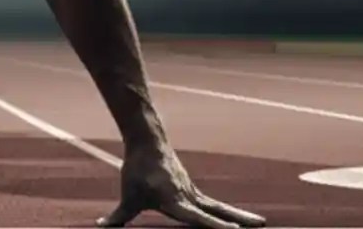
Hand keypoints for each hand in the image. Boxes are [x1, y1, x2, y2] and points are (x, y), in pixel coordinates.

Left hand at [98, 142, 264, 228]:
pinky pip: (214, 204)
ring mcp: (194, 192)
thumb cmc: (137, 170)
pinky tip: (243, 219)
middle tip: (261, 225)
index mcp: (174, 200)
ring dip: (240, 215)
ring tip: (261, 223)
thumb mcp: (128, 195)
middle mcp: (189, 196)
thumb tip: (101, 226)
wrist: (147, 142)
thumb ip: (119, 216)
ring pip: (219, 206)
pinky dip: (228, 212)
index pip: (197, 217)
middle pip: (217, 211)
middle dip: (238, 220)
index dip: (214, 226)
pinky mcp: (194, 190)